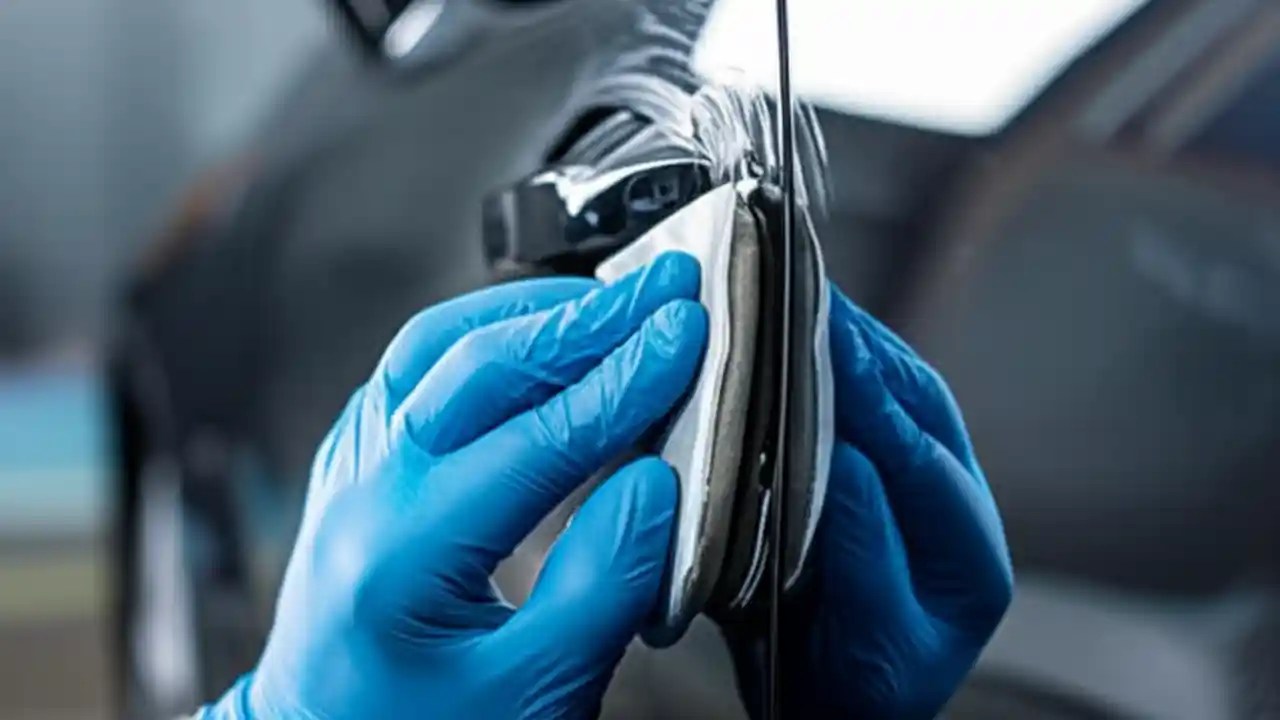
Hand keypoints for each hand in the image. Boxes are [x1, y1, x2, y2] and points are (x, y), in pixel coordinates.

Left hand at [198, 253, 707, 719]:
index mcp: (402, 555)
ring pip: (437, 348)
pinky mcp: (358, 464)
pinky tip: (533, 333)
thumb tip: (655, 485)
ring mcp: (350, 469)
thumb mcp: (533, 696)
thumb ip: (601, 586)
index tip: (685, 335)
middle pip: (480, 365)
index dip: (624, 380)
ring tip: (611, 297)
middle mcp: (363, 492)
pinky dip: (487, 336)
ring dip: (534, 312)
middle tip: (664, 285)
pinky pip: (417, 370)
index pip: (535, 437)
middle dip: (590, 317)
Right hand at [733, 285, 1012, 718]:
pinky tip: (798, 349)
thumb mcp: (872, 644)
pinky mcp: (882, 486)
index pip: (921, 457)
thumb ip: (867, 553)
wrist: (841, 715)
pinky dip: (833, 376)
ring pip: (898, 399)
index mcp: (971, 558)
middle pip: (920, 404)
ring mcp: (922, 495)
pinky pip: (865, 416)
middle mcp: (956, 513)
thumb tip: (846, 455)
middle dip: (868, 347)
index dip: (872, 398)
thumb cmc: (858, 695)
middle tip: (814, 295)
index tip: (829, 344)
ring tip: (806, 301)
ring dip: (854, 348)